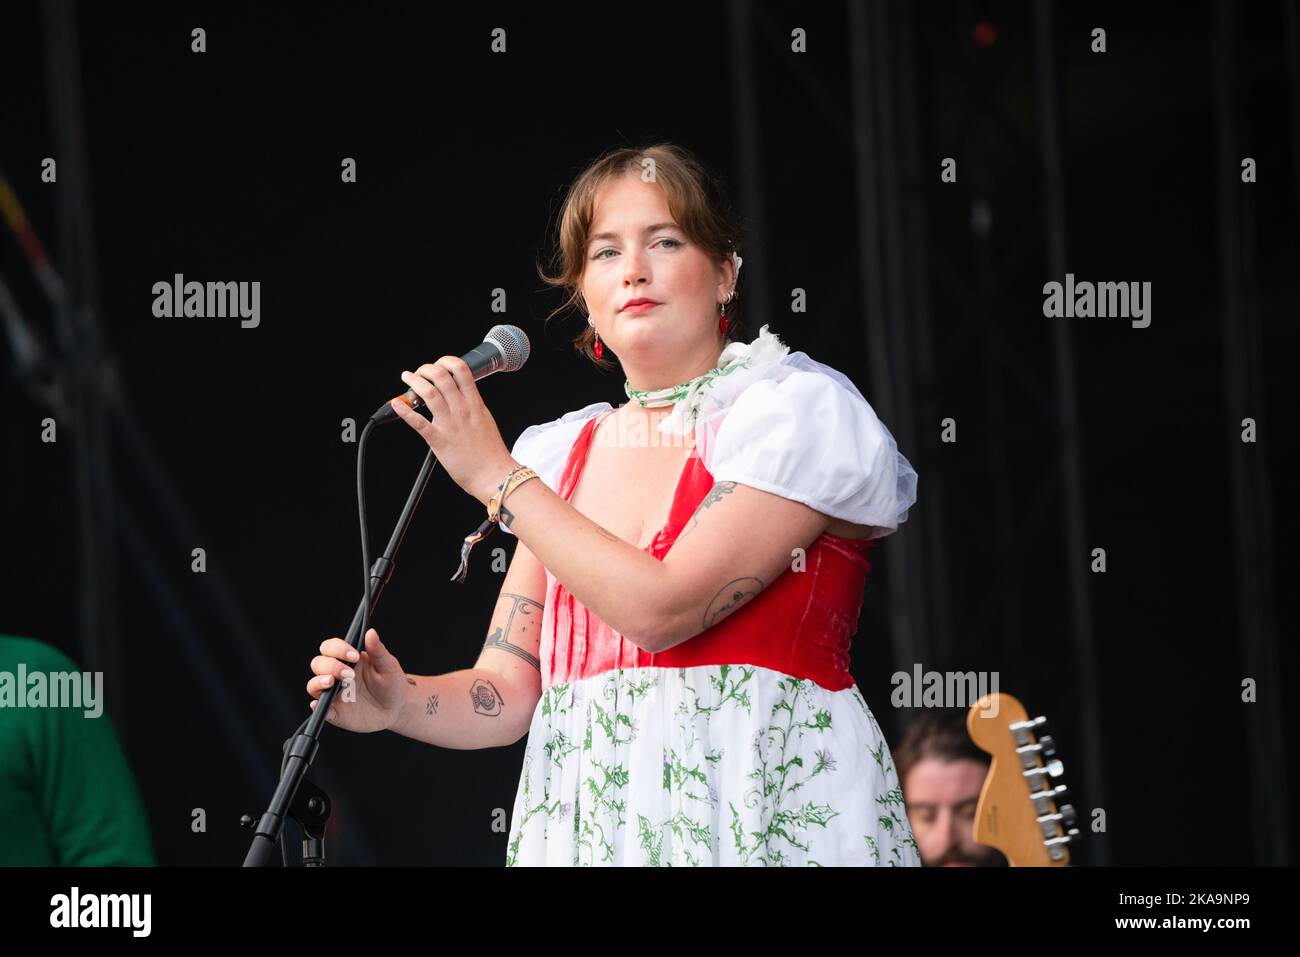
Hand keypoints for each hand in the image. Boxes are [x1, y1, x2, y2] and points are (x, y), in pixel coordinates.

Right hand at [307, 628, 404, 732]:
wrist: (398, 708)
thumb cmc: (391, 683)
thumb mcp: (388, 666)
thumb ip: (378, 651)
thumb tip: (370, 632)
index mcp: (348, 659)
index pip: (330, 647)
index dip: (338, 649)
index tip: (355, 655)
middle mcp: (336, 675)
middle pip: (318, 664)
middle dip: (330, 666)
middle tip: (350, 674)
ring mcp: (334, 694)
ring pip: (313, 685)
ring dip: (319, 681)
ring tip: (332, 682)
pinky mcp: (335, 712)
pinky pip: (320, 710)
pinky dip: (316, 707)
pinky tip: (317, 704)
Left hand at [388, 356, 515, 504]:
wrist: (494, 475)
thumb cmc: (491, 453)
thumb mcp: (485, 420)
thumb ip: (473, 407)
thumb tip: (462, 397)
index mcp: (475, 403)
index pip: (461, 370)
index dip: (446, 361)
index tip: (439, 365)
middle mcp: (462, 410)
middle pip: (441, 376)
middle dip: (426, 369)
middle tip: (419, 372)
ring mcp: (450, 424)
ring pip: (429, 393)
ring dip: (414, 382)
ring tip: (407, 378)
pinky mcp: (439, 440)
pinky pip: (419, 422)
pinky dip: (405, 410)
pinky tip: (397, 403)